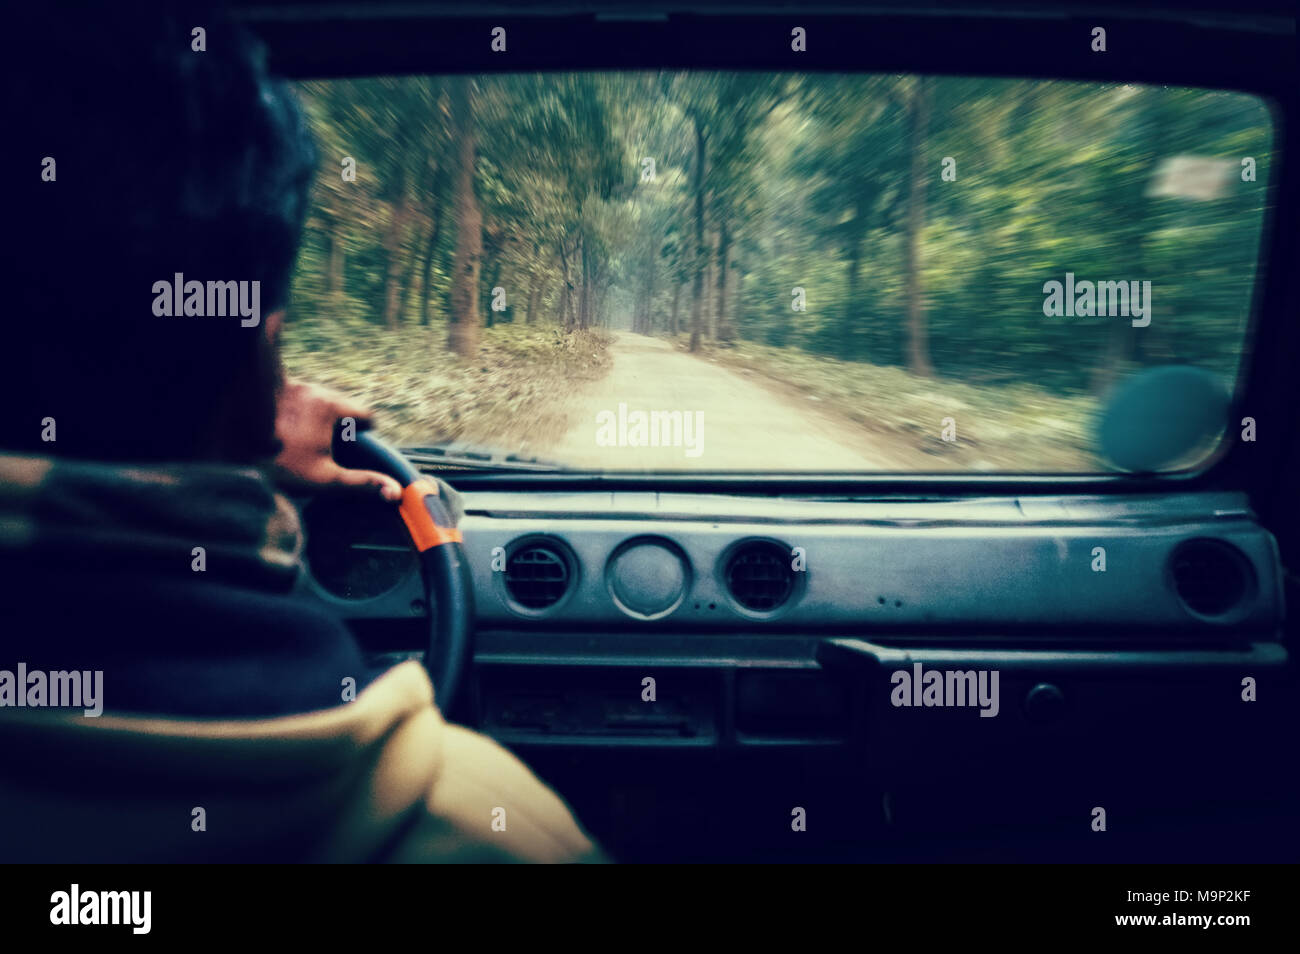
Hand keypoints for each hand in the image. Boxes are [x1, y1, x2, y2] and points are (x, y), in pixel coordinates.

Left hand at [272, 379, 402, 501]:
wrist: (230, 442)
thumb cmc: (280, 462)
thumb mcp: (324, 479)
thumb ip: (361, 483)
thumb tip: (394, 492)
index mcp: (332, 407)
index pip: (366, 414)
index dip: (363, 433)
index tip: (351, 448)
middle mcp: (315, 390)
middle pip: (341, 405)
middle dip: (337, 424)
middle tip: (322, 448)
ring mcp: (291, 385)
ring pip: (317, 400)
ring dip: (314, 416)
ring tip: (298, 440)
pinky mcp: (271, 388)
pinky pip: (293, 397)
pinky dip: (292, 411)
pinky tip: (280, 430)